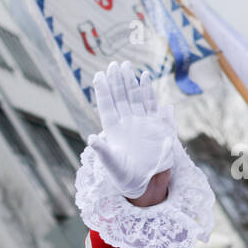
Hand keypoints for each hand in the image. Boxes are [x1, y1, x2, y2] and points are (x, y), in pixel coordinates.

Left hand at [87, 62, 176, 199]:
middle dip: (116, 81)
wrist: (148, 183)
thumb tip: (91, 138)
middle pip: (120, 97)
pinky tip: (144, 76)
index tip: (98, 75)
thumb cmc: (126, 178)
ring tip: (125, 65)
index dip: (103, 91)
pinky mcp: (156, 125)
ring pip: (134, 97)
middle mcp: (126, 123)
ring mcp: (141, 122)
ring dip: (130, 82)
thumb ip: (103, 151)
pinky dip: (148, 90)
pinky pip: (151, 103)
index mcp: (114, 130)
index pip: (106, 106)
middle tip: (113, 64)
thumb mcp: (112, 165)